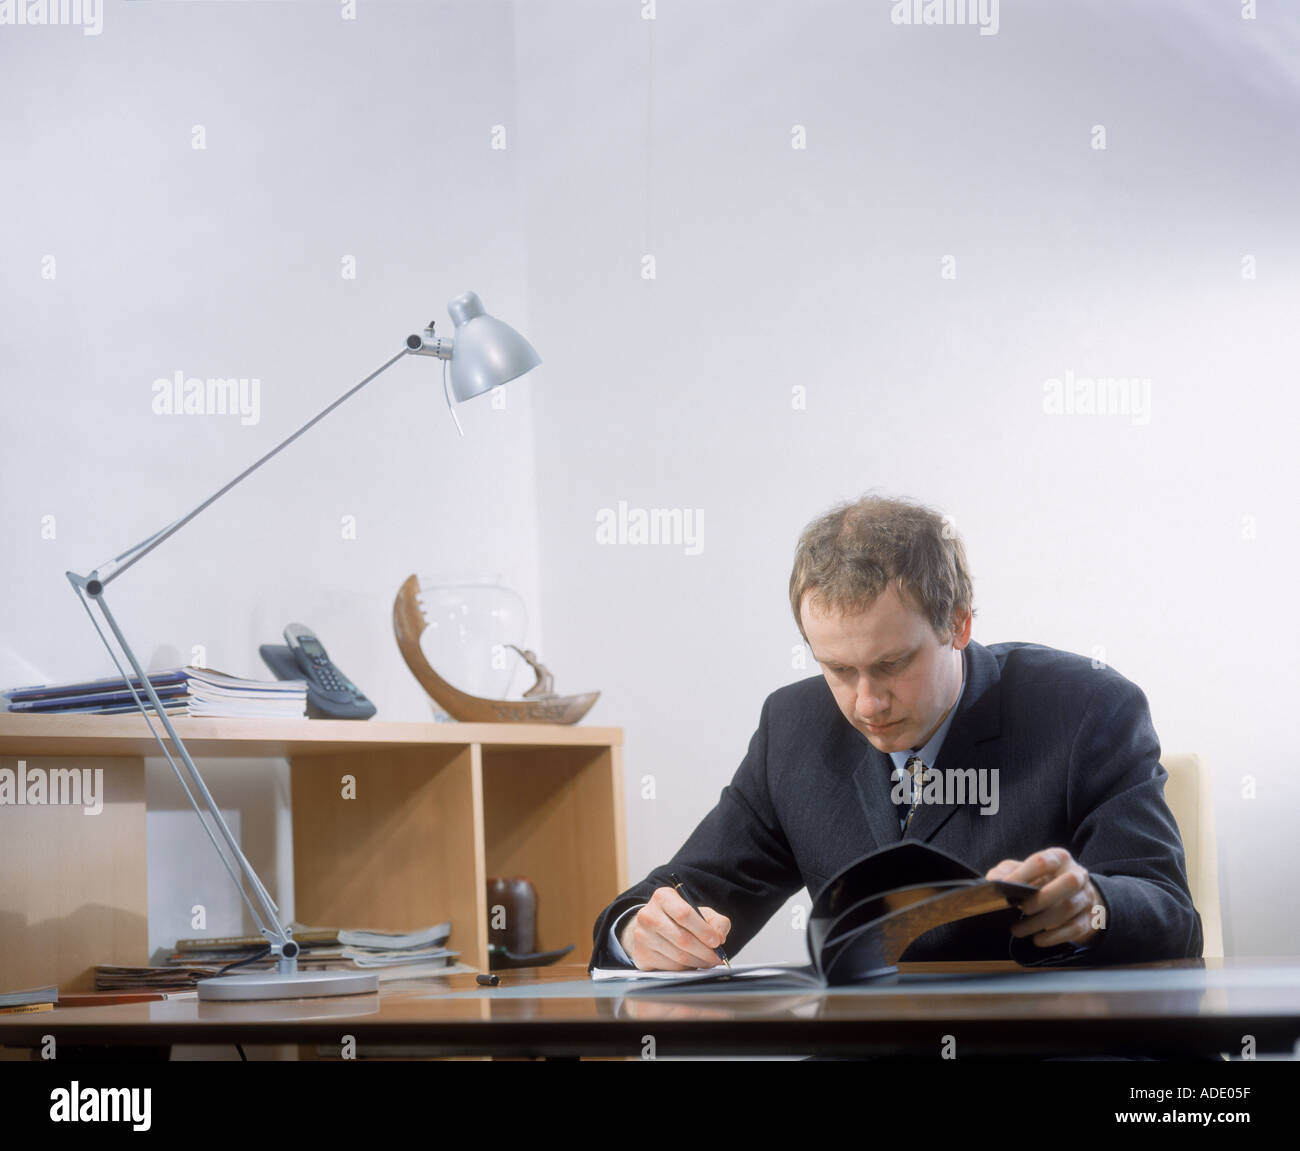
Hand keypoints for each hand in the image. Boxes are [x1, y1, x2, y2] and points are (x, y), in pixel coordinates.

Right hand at [619, 886, 731, 970]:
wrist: (654, 928)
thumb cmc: (680, 919)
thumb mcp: (701, 913)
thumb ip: (717, 922)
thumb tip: (719, 937)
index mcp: (663, 897)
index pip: (684, 914)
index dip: (703, 930)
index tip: (717, 941)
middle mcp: (648, 914)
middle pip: (682, 938)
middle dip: (705, 951)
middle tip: (717, 957)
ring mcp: (642, 936)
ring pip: (678, 956)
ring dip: (698, 962)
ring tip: (708, 961)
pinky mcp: (642, 954)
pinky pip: (670, 967)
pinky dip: (686, 968)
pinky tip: (692, 963)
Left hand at [986, 848, 1104, 947]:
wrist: (1075, 896)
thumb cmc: (1043, 880)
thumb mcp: (1024, 870)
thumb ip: (1007, 872)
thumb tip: (993, 881)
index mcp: (1059, 858)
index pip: (1043, 862)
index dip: (1023, 874)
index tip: (1005, 886)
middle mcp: (1077, 875)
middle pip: (1068, 882)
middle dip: (1043, 897)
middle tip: (1021, 908)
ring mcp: (1087, 897)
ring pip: (1069, 908)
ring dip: (1041, 922)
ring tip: (1018, 930)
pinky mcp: (1091, 919)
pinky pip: (1075, 928)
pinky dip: (1054, 936)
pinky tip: (1037, 939)